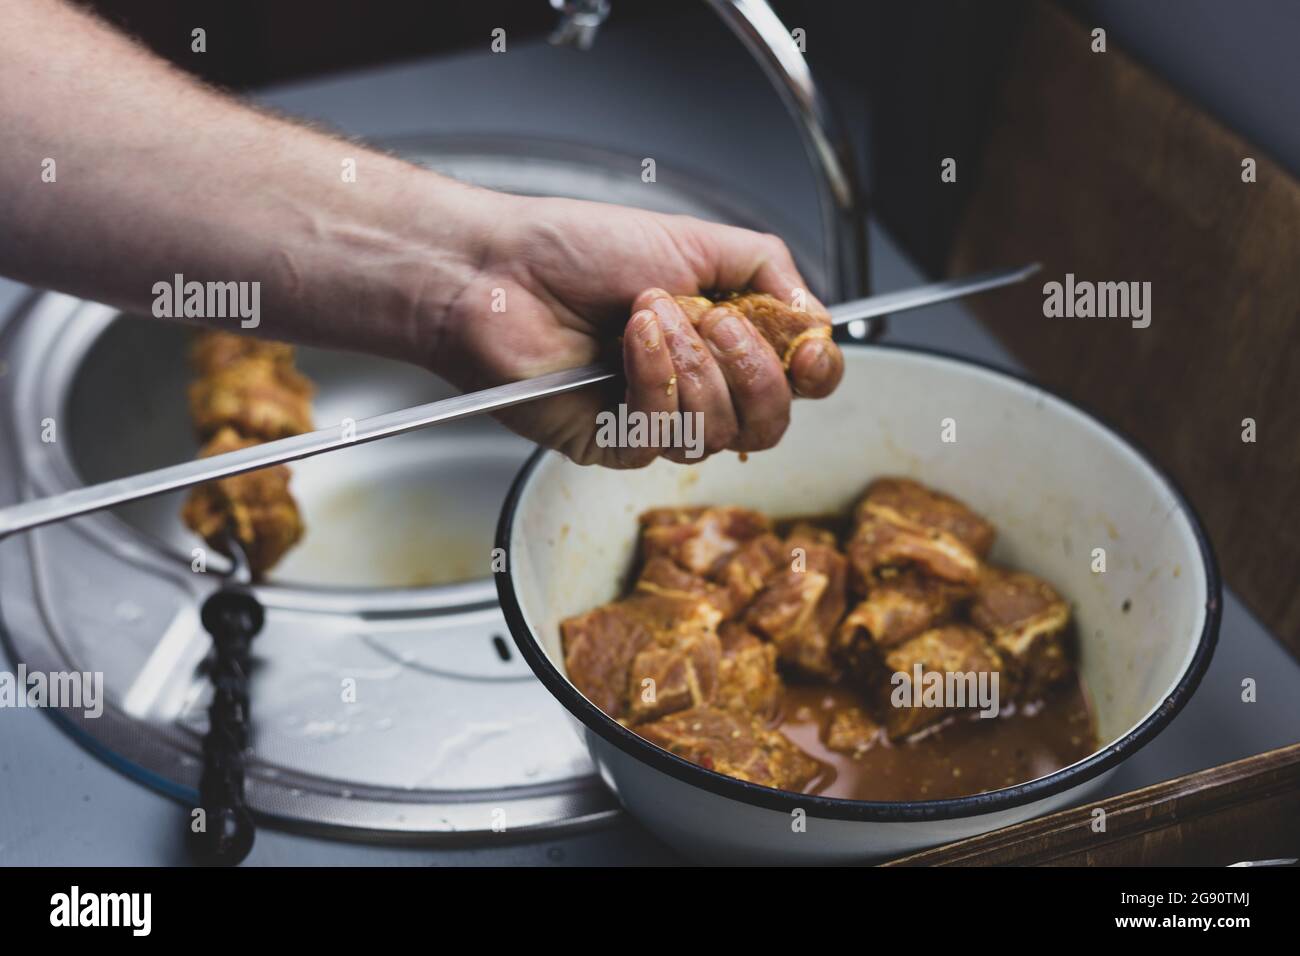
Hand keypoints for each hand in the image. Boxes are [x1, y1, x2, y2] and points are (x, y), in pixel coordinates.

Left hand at [430, 192, 843, 466]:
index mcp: (723, 339)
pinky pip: (662, 434)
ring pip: (719, 433)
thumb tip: (819, 318)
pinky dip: (654, 379)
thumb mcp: (695, 240)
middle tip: (717, 318)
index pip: (799, 383)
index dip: (815, 373)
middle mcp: (697, 386)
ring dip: (693, 365)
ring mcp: (656, 419)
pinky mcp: (613, 445)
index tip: (809, 349)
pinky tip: (629, 340)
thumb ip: (770, 270)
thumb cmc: (579, 249)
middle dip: (755, 372)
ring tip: (649, 312)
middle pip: (770, 424)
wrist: (502, 269)